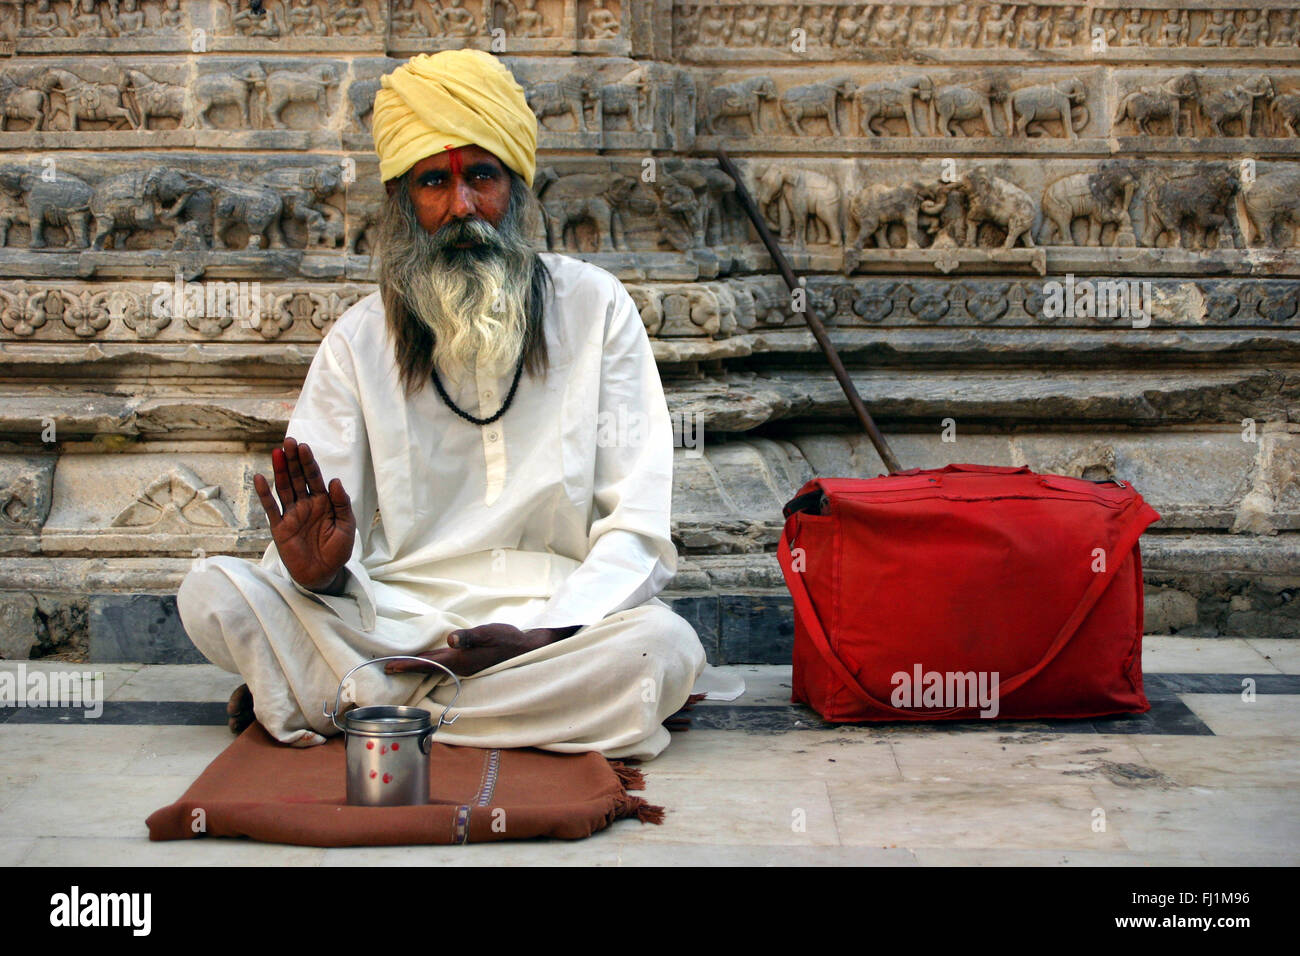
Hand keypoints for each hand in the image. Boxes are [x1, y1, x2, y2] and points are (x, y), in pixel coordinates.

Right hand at [253, 436, 355, 591]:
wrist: (323, 575)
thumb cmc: (337, 551)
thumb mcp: (346, 526)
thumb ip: (341, 503)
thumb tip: (334, 480)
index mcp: (323, 502)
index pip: (315, 478)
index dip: (309, 463)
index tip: (303, 446)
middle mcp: (306, 504)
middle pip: (298, 478)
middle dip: (294, 460)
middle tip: (289, 441)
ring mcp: (291, 514)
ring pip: (284, 488)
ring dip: (280, 471)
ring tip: (277, 453)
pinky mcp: (279, 527)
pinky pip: (271, 508)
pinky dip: (264, 494)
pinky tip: (260, 478)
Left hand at [384, 623, 571, 677]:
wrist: (526, 650)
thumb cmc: (508, 640)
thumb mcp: (490, 632)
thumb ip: (470, 637)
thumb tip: (451, 639)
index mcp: (460, 660)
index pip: (428, 663)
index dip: (408, 665)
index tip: (389, 667)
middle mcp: (459, 667)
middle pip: (427, 668)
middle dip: (407, 668)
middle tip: (386, 668)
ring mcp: (463, 666)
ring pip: (433, 667)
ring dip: (416, 666)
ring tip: (400, 665)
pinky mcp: (467, 662)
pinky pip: (442, 664)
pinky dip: (429, 662)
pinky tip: (426, 659)